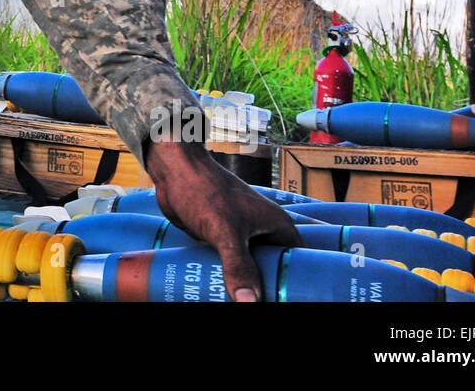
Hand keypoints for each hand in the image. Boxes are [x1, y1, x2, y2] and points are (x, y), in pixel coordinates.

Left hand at [145, 138, 301, 301]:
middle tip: (256, 303)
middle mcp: (263, 230)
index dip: (298, 283)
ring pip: (249, 268)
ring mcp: (241, 234)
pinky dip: (226, 276)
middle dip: (268, 288)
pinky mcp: (220, 238)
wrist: (174, 171)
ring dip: (244, 284)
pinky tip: (222, 293)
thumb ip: (239, 267)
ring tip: (240, 302)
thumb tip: (250, 302)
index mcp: (278, 225)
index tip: (295, 299)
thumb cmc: (204, 191)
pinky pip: (229, 263)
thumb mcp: (226, 232)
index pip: (299, 262)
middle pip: (273, 268)